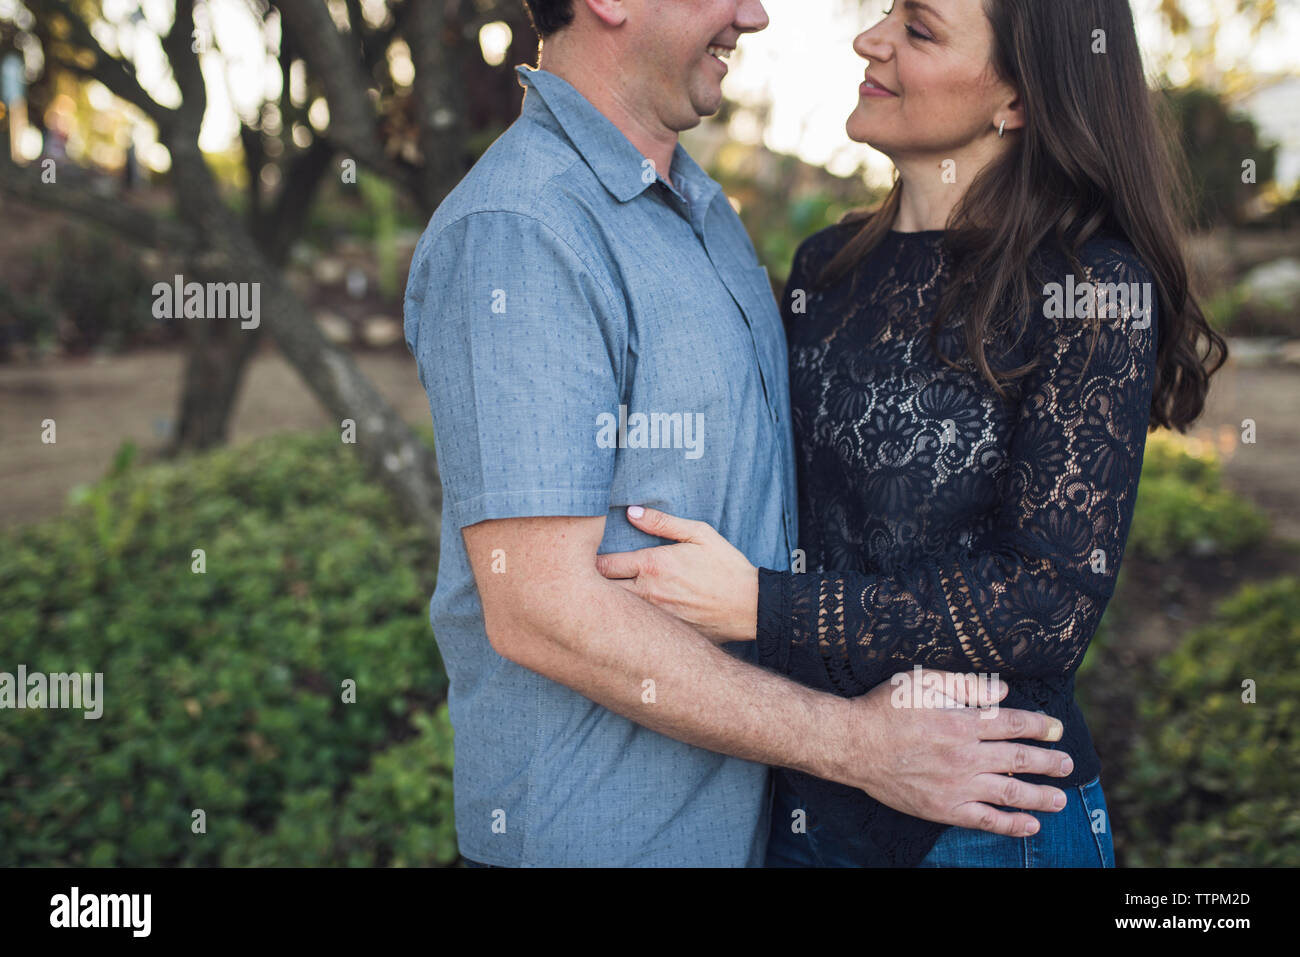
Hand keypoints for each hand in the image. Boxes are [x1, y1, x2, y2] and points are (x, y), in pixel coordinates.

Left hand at [594, 506, 757, 644]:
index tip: (584, 558)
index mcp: (651, 565)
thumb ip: (662, 522)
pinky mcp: (662, 635)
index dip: (587, 561)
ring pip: (612, 614)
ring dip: (603, 606)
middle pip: (599, 592)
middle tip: (583, 580)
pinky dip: (623, 625)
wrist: (749, 607)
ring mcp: (652, 618)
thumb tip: (630, 512)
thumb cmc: (725, 566)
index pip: (600, 564)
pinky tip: (621, 620)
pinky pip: (633, 630)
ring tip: (595, 600)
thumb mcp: (699, 534)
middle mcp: (646, 593)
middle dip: (588, 586)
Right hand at [825, 669, 1073, 836]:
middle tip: (1067, 764)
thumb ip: (965, 685)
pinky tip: (1030, 825)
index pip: (1013, 724)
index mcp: (961, 722)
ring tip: (1060, 798)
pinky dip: (1010, 824)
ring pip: (1009, 792)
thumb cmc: (884, 708)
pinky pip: (984, 820)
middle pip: (1018, 759)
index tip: (1057, 729)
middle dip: (1048, 762)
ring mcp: (955, 785)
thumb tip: (1002, 692)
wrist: (851, 744)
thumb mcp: (923, 682)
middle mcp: (964, 755)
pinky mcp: (942, 808)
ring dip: (1040, 796)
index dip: (1040, 726)